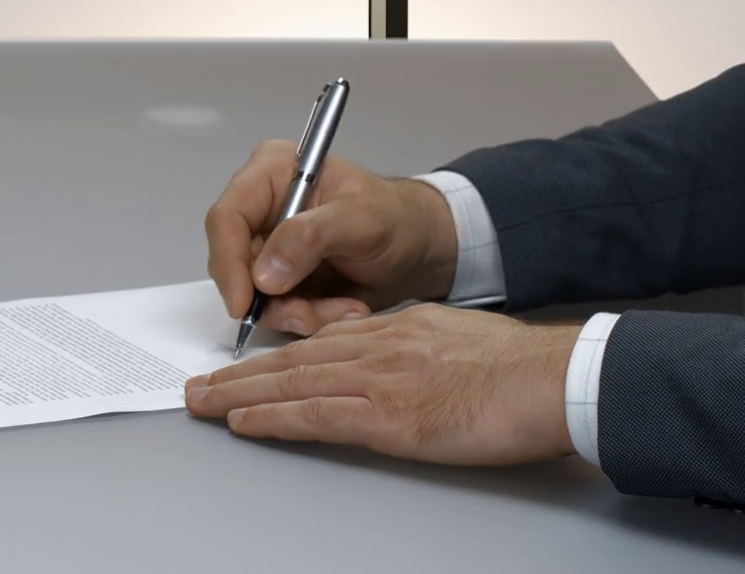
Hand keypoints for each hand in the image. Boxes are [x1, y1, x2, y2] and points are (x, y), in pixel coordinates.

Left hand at [184, 305, 578, 465]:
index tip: (246, 365)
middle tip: (199, 384)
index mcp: (394, 328)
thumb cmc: (522, 367)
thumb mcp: (456, 336)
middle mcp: (376, 347)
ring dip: (237, 394)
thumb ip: (416, 344)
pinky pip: (315, 416)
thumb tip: (396, 360)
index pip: (320, 342)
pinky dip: (272, 419)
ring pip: (290, 384)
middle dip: (239, 373)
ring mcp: (379, 380)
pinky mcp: (388, 416)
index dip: (276, 355)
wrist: (552, 380)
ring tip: (200, 403)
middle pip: (291, 360)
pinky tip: (242, 423)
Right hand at [204, 141, 459, 335]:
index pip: (227, 217)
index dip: (228, 261)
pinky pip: (277, 309)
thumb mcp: (361, 218)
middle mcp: (261, 208)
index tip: (242, 303)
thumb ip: (309, 238)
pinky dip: (310, 318)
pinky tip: (346, 309)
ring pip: (254, 294)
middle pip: (234, 262)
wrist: (420, 247)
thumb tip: (263, 275)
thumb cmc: (397, 217)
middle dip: (272, 298)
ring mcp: (269, 246)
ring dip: (298, 312)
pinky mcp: (280, 277)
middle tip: (312, 314)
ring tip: (346, 310)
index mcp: (271, 173)